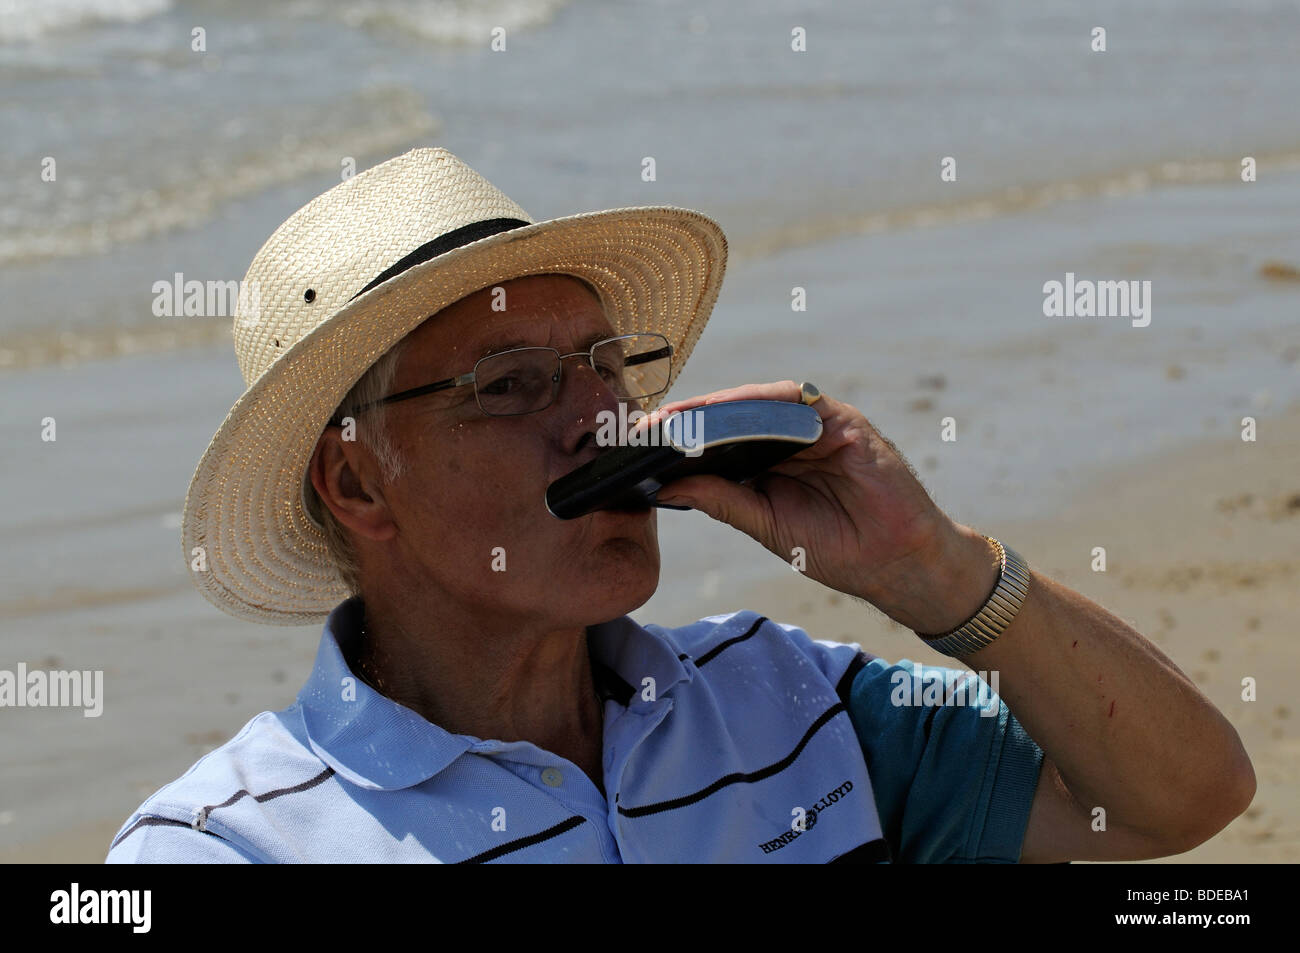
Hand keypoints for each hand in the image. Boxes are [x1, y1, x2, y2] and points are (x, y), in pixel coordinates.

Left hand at [645, 380, 996, 632]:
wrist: (897, 562)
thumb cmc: (837, 546)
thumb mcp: (767, 526)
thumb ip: (723, 501)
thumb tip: (668, 485)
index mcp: (768, 463)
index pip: (717, 441)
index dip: (680, 439)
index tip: (639, 443)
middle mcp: (788, 438)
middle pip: (731, 416)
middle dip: (689, 418)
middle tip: (646, 425)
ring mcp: (815, 427)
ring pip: (757, 403)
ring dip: (717, 407)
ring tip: (678, 418)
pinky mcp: (842, 421)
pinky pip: (797, 400)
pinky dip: (763, 402)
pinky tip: (731, 411)